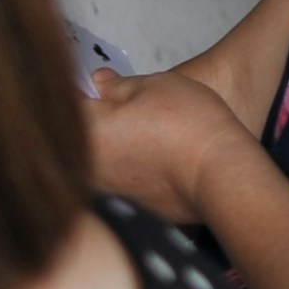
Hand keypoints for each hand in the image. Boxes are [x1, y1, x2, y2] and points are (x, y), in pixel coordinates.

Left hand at [85, 66, 255, 222]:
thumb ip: (116, 85)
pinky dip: (129, 167)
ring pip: (98, 159)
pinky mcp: (128, 205)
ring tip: (145, 132)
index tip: (94, 85)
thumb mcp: (153, 85)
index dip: (79, 89)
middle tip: (124, 106)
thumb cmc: (190, 128)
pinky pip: (120, 179)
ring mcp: (106, 190)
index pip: (64, 103)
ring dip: (112, 144)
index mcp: (86, 131)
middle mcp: (87, 166)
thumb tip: (100, 83)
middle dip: (96, 117)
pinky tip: (153, 156)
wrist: (223, 176)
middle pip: (78, 135)